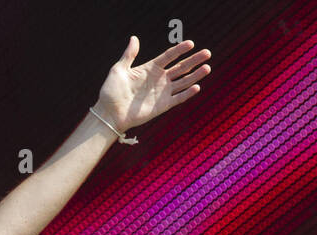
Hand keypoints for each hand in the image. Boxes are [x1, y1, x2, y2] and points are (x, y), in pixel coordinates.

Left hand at [95, 36, 210, 131]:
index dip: (179, 50)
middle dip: (194, 60)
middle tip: (207, 53)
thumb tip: (134, 38)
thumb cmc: (111, 92)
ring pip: (183, 81)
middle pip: (181, 67)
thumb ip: (129, 55)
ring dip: (196, 75)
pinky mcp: (163, 105)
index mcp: (150, 68)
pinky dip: (188, 93)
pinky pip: (178, 98)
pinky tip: (197, 86)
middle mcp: (159, 79)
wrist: (109, 114)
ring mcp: (162, 92)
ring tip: (207, 67)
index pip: (169, 56)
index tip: (191, 43)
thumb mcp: (118, 70)